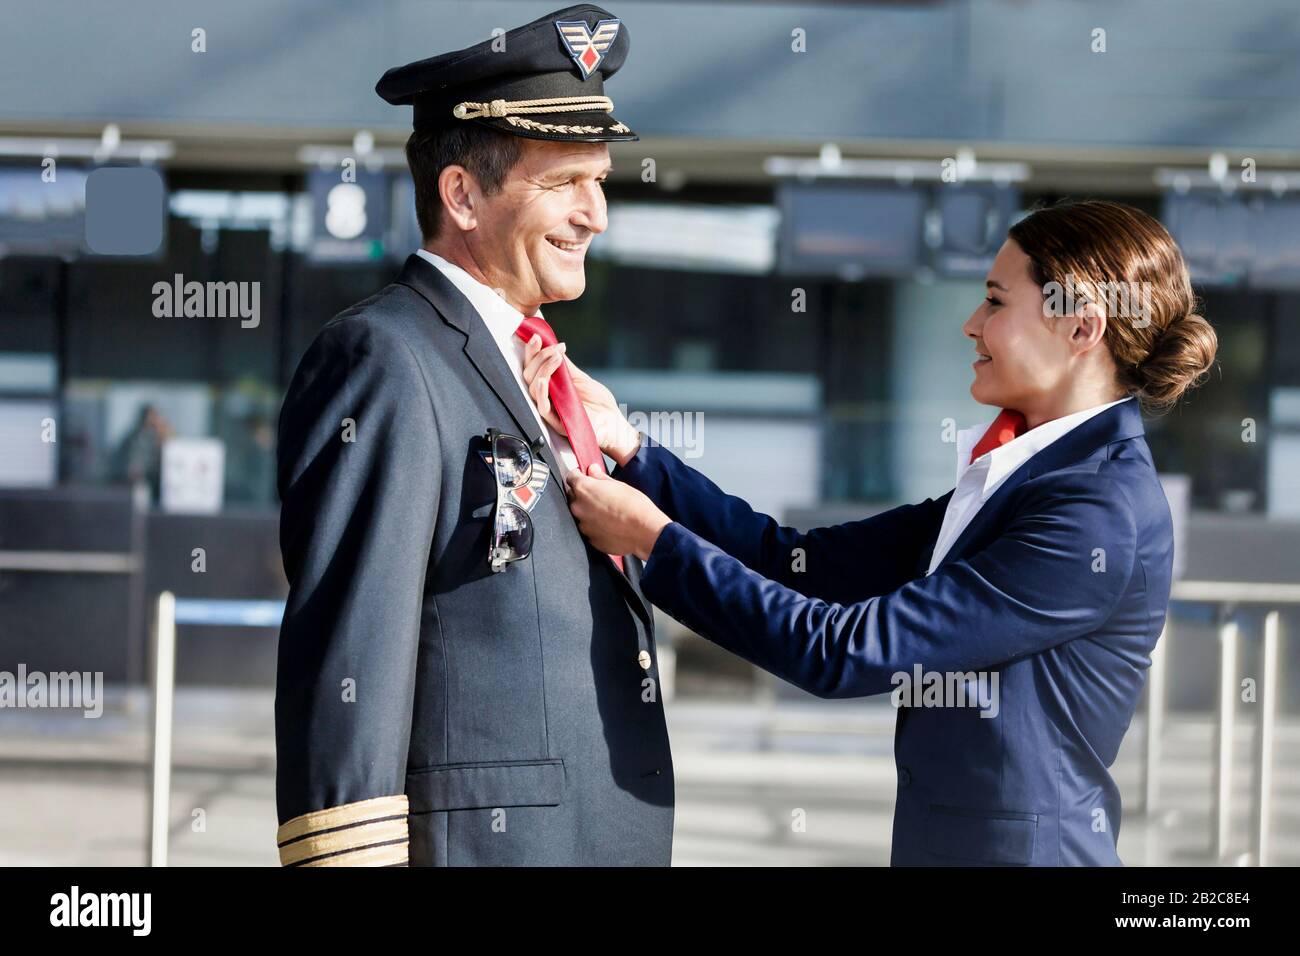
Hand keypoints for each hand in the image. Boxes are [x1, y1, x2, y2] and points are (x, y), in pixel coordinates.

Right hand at [522, 335, 642, 466]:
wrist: (613, 423)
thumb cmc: (598, 403)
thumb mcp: (582, 379)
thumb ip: (566, 367)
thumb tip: (555, 347)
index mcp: (551, 385)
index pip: (533, 367)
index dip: (532, 352)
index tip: (538, 337)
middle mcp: (547, 396)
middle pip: (528, 375)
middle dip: (538, 357)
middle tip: (555, 348)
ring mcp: (550, 409)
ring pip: (533, 388)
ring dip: (543, 369)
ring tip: (556, 358)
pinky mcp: (556, 422)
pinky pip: (542, 407)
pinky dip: (542, 392)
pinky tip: (545, 379)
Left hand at [566, 464, 670, 560]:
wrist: (646, 532)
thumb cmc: (635, 506)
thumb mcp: (619, 485)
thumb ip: (600, 477)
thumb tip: (592, 470)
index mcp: (584, 489)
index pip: (571, 477)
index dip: (578, 475)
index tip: (584, 476)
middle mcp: (578, 507)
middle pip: (573, 496)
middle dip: (583, 494)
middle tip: (599, 495)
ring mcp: (583, 525)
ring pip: (581, 514)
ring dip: (589, 511)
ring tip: (607, 512)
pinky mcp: (590, 539)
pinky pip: (589, 528)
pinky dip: (595, 525)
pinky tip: (609, 524)